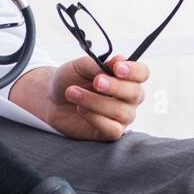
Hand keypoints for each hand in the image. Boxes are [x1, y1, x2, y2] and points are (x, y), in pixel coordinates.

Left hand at [10, 55, 147, 140]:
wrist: (51, 99)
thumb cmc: (70, 79)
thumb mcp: (80, 66)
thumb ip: (99, 64)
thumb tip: (118, 61)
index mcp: (126, 77)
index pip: (142, 73)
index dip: (133, 70)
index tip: (116, 67)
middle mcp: (128, 97)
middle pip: (135, 93)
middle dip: (115, 87)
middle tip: (96, 82)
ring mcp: (122, 116)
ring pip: (121, 111)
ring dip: (96, 102)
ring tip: (73, 93)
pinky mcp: (110, 132)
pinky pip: (112, 129)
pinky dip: (95, 118)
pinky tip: (80, 109)